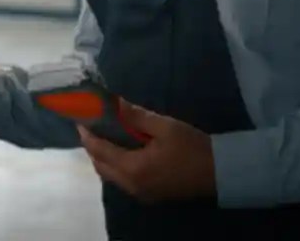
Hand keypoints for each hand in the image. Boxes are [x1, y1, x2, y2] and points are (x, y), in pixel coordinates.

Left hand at [77, 99, 216, 202]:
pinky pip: (122, 181)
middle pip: (100, 167)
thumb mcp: (164, 126)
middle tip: (91, 127)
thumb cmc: (192, 147)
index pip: (100, 151)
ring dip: (103, 158)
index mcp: (133, 168)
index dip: (87, 135)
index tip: (79, 119)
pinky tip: (121, 152)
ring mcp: (140, 193)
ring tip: (104, 136)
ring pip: (110, 176)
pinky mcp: (149, 195)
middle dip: (92, 147)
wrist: (220, 172)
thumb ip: (136, 116)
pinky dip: (115, 166)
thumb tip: (113, 103)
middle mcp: (131, 185)